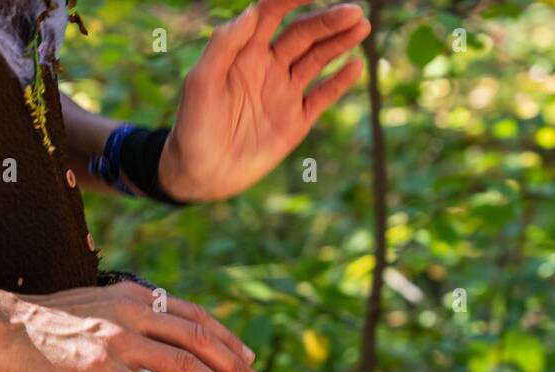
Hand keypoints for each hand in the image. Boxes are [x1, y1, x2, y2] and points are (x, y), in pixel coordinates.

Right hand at [0, 283, 262, 371]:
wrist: (4, 324)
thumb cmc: (47, 321)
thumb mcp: (97, 304)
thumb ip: (130, 314)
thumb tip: (158, 329)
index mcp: (135, 297)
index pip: (194, 316)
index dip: (226, 338)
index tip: (247, 359)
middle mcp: (133, 314)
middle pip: (198, 339)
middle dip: (234, 364)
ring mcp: (118, 341)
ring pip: (183, 364)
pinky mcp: (100, 368)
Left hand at [158, 1, 370, 202]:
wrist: (202, 173)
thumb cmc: (193, 125)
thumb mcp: (200, 81)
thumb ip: (224, 45)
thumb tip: (252, 11)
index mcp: (245, 52)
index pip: (272, 13)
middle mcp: (268, 66)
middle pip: (303, 34)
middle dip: (328, 21)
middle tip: (354, 12)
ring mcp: (285, 93)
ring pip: (318, 60)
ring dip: (339, 43)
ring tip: (361, 27)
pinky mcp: (296, 121)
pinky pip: (323, 96)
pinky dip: (340, 82)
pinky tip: (355, 66)